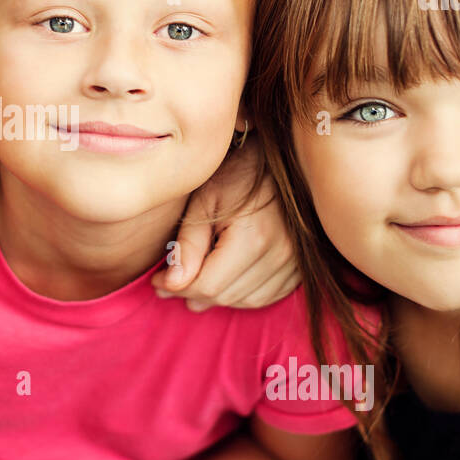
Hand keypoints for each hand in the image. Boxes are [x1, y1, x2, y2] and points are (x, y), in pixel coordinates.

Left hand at [150, 136, 298, 310]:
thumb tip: (171, 285)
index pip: (208, 286)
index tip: (157, 280)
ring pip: (249, 300)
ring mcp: (296, 260)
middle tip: (169, 282)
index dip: (177, 288)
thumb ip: (188, 245)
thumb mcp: (203, 200)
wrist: (276, 158)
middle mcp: (280, 254)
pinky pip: (270, 295)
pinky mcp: (302, 263)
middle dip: (193, 294)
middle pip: (227, 296)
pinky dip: (244, 295)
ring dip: (219, 298)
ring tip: (193, 284)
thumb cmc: (235, 172)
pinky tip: (224, 283)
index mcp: (254, 238)